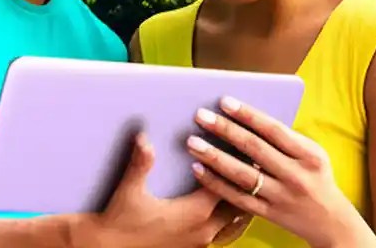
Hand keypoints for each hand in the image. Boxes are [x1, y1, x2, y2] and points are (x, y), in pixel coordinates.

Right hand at [75, 132, 237, 247]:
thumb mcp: (130, 190)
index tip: (249, 149)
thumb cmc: (120, 220)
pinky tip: (224, 205)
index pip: (227, 185)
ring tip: (246, 181)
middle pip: (238, 204)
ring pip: (231, 221)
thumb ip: (141, 162)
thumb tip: (144, 137)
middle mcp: (203, 230)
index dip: (239, 165)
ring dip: (238, 200)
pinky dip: (226, 216)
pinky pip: (220, 231)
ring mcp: (199, 242)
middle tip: (255, 162)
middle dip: (245, 183)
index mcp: (195, 213)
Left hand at [185, 96, 375, 247]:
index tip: (224, 101)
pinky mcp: (269, 214)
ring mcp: (281, 197)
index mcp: (308, 155)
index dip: (248, 114)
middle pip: (254, 149)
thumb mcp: (312, 153)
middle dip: (225, 130)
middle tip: (200, 116)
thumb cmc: (316, 177)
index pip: (274, 129)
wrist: (331, 221)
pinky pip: (237, 197)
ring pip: (242, 175)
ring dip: (215, 157)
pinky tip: (198, 169)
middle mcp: (295, 175)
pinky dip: (216, 183)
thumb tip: (245, 117)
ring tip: (192, 142)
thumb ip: (285, 139)